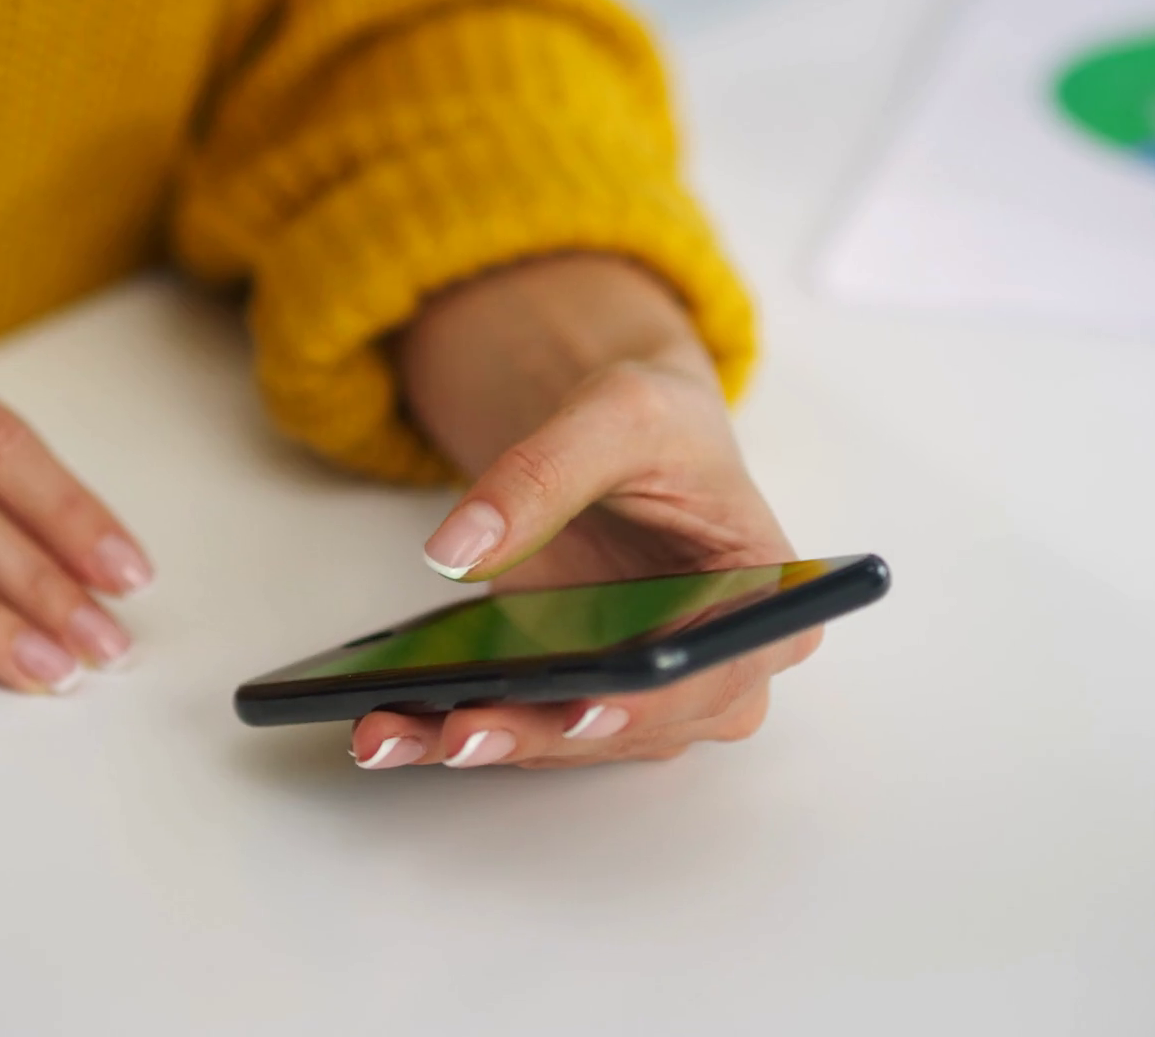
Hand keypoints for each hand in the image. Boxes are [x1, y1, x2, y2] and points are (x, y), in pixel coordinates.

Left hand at [350, 256, 818, 768]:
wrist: (625, 441)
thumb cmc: (658, 426)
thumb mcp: (615, 413)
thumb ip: (543, 472)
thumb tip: (458, 547)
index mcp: (766, 601)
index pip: (716, 668)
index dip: (653, 697)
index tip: (586, 701)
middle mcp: (717, 670)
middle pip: (636, 724)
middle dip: (545, 732)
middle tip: (463, 727)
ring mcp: (646, 696)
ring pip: (569, 741)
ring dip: (483, 741)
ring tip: (390, 730)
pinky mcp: (579, 697)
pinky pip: (523, 726)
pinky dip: (451, 731)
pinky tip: (388, 727)